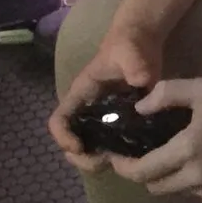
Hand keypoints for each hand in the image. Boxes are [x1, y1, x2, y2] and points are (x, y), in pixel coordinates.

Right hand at [49, 24, 165, 173]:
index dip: (63, 137)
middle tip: (104, 162)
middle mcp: (88, 111)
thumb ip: (134, 64)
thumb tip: (140, 80)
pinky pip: (112, 144)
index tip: (80, 147)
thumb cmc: (130, 44)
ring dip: (99, 160)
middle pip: (72, 143)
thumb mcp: (130, 51)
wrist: (143, 40)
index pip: (59, 121)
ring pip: (91, 148)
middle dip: (83, 158)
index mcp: (81, 95)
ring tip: (119, 161)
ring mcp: (104, 119)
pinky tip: (134, 156)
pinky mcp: (121, 122)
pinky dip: (118, 155)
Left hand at [111, 78, 201, 202]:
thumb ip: (165, 94)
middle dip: (144, 175)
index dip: (124, 168)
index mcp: (186, 151)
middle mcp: (196, 177)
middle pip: (155, 188)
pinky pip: (198, 195)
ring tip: (176, 159)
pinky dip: (193, 184)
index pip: (143, 171)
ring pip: (177, 192)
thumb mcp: (201, 89)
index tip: (116, 159)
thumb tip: (139, 109)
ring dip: (170, 179)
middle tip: (145, 156)